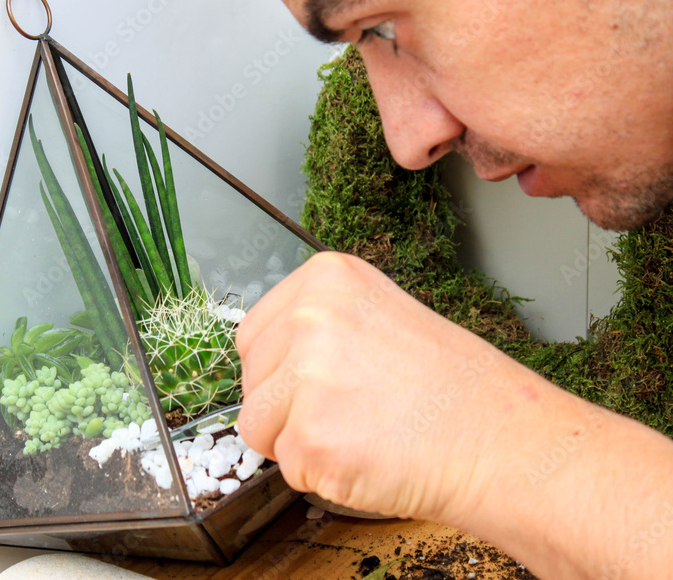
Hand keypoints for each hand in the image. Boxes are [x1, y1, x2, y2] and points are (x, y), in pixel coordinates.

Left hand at [235, 251, 545, 521]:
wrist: (502, 440)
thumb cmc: (451, 388)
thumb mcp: (379, 317)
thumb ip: (316, 328)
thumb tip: (265, 360)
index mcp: (325, 278)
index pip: (252, 335)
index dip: (279, 371)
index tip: (321, 383)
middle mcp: (310, 317)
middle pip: (249, 381)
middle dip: (286, 409)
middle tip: (351, 412)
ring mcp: (308, 376)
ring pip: (256, 426)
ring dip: (298, 442)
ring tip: (360, 431)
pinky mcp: (310, 438)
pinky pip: (287, 467)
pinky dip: (321, 475)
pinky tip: (368, 456)